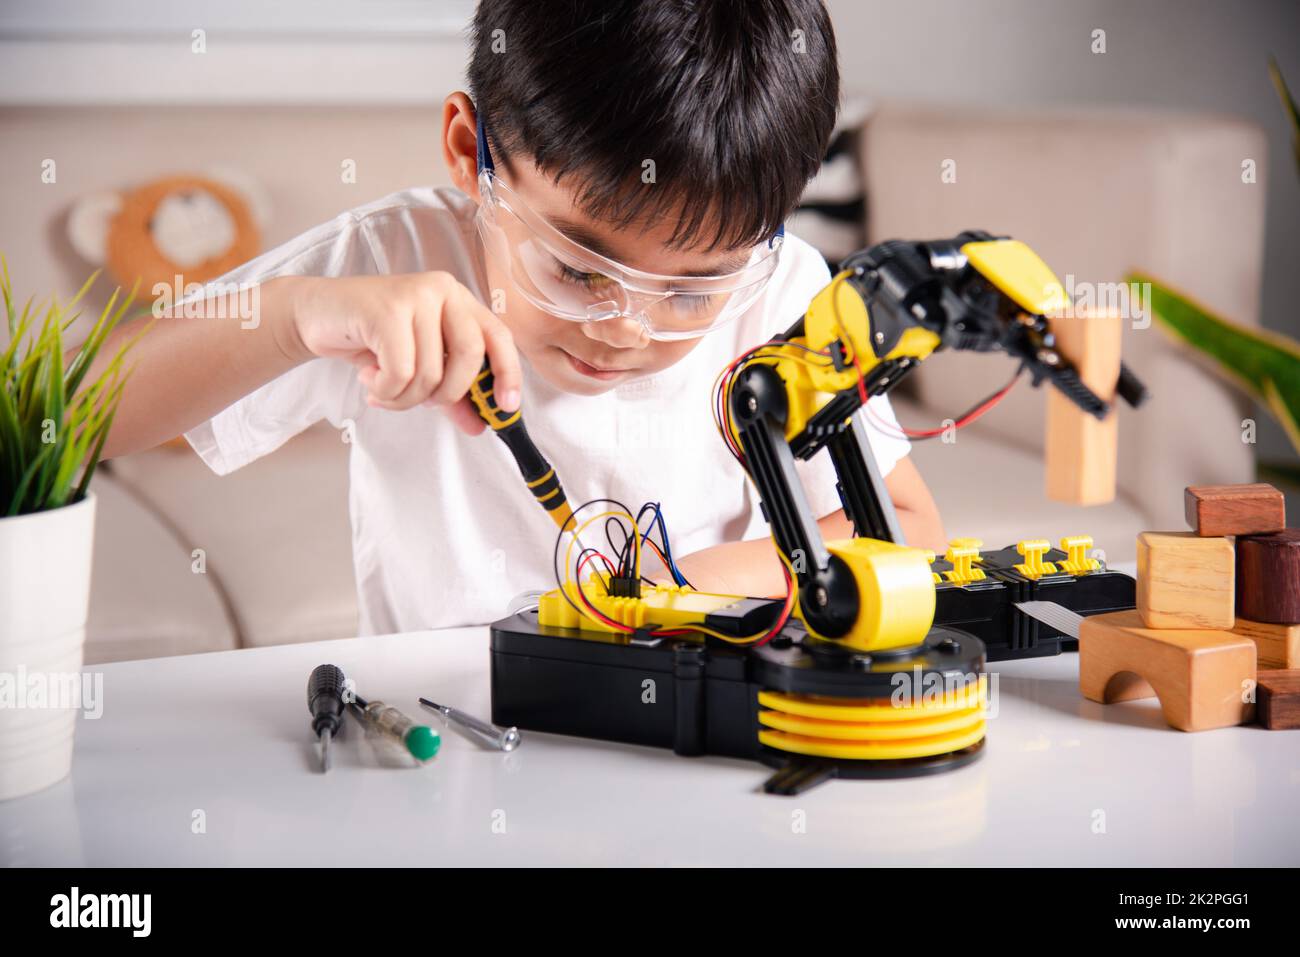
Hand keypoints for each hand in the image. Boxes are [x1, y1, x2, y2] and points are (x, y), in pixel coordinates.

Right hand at [280, 272, 520, 433]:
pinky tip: (368, 378)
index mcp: (459, 301)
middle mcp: (443, 290)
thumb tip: (480, 425)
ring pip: (430, 371)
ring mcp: (415, 294)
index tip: (506, 408)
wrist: (315, 316)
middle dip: (446, 394)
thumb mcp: (417, 367)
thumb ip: (450, 394)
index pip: (498, 337)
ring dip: (404, 397)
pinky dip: (385, 389)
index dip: (508, 374)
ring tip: (382, 388)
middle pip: (468, 356)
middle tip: (420, 401)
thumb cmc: (370, 339)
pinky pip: (401, 370)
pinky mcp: (386, 308)